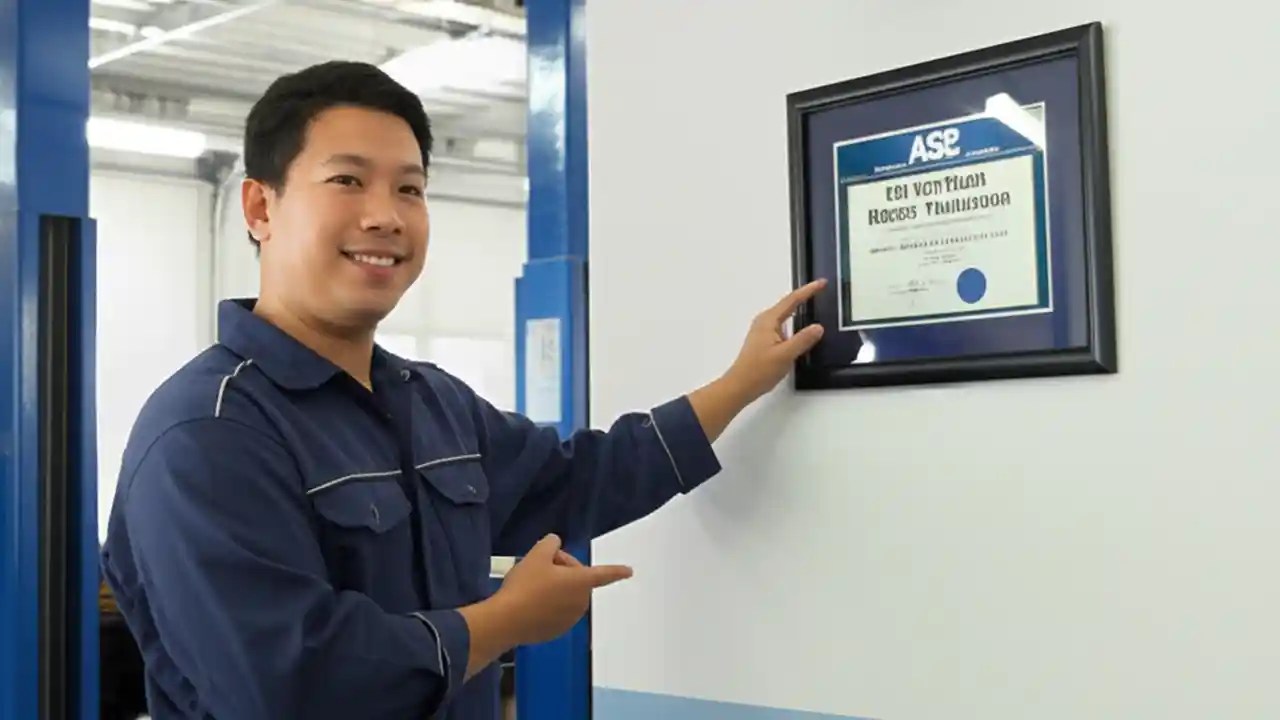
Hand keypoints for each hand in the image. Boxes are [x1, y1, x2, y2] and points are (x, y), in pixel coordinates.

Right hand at [493, 534, 632, 645]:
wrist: (506, 620)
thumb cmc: (526, 584)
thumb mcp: (536, 554)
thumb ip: (551, 543)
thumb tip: (554, 545)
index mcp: (581, 582)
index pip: (604, 573)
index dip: (617, 570)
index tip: (630, 571)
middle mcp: (580, 602)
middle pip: (576, 579)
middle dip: (562, 570)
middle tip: (540, 566)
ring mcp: (569, 619)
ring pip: (565, 595)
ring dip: (554, 587)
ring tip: (530, 585)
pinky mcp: (555, 632)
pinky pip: (555, 612)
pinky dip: (546, 605)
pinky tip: (528, 602)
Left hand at [722, 278, 827, 402]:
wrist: (740, 386)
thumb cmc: (760, 370)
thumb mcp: (785, 355)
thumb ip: (803, 340)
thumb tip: (818, 327)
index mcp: (769, 320)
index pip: (792, 300)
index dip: (808, 291)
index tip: (822, 283)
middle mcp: (764, 321)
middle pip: (788, 305)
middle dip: (804, 298)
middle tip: (821, 291)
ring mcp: (763, 331)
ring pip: (785, 317)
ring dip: (798, 311)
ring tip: (814, 307)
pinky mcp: (764, 340)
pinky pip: (782, 327)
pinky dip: (794, 325)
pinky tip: (801, 332)